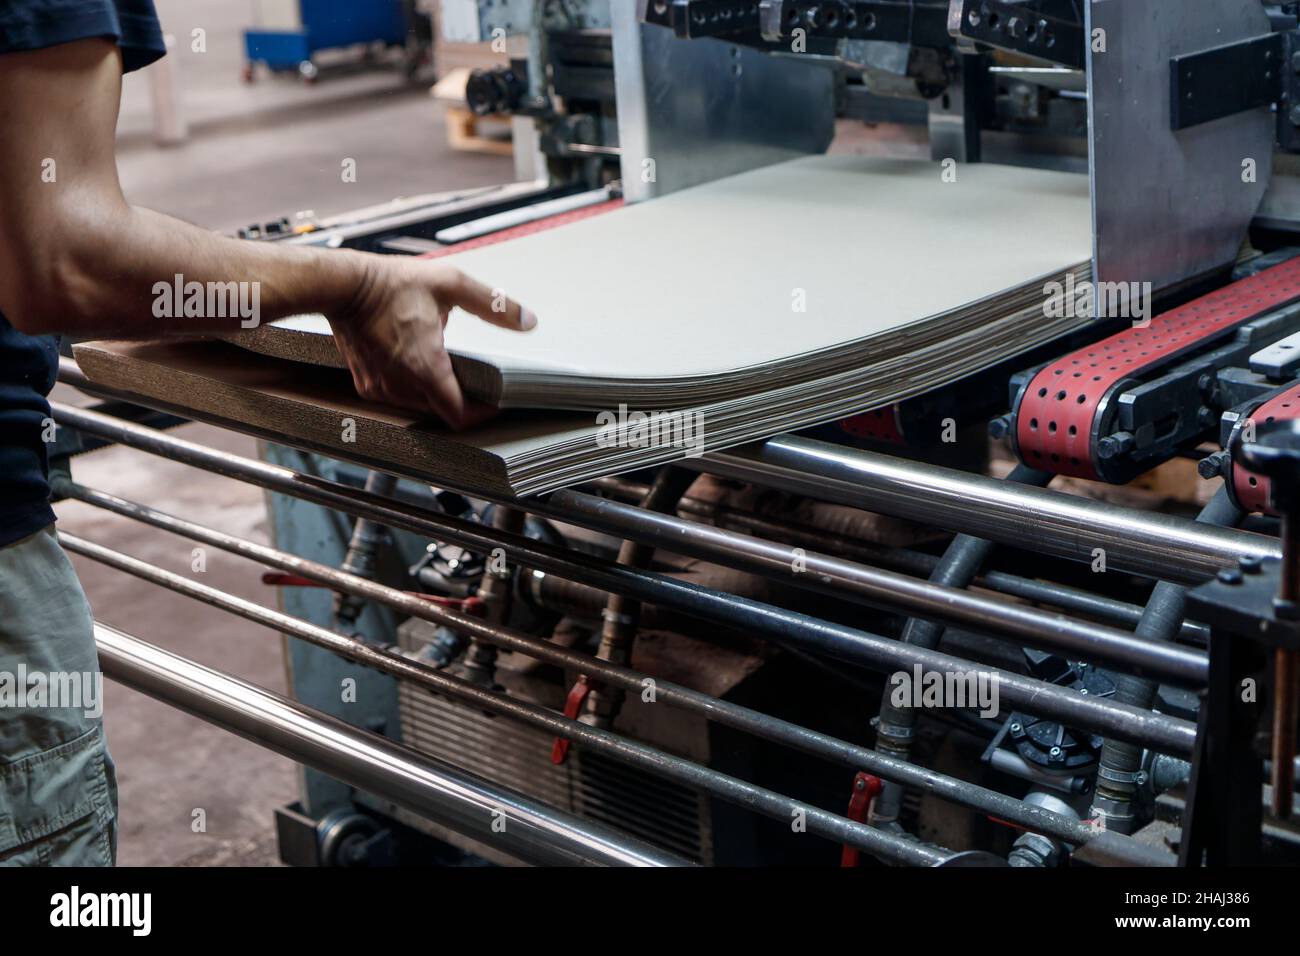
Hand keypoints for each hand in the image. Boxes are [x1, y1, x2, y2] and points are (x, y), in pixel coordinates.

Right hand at [328, 255, 535, 427]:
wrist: (342, 285)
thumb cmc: (392, 283)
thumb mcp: (451, 284)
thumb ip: (493, 305)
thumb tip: (528, 321)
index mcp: (424, 367)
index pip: (460, 415)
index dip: (483, 414)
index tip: (497, 403)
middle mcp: (401, 385)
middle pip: (442, 411)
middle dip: (463, 401)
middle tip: (481, 383)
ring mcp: (380, 388)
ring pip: (420, 406)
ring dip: (437, 394)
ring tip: (451, 370)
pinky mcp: (366, 384)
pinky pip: (398, 397)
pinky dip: (414, 388)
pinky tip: (420, 364)